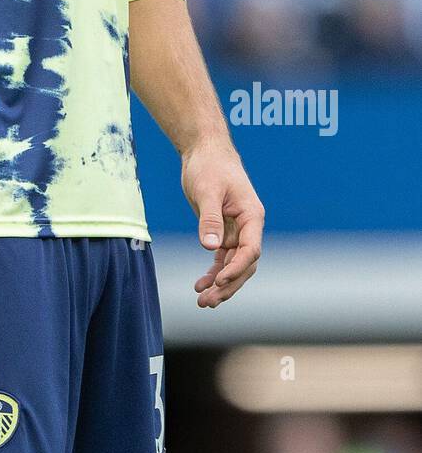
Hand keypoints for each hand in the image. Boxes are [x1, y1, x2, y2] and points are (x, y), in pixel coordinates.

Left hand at [180, 140, 263, 307]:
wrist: (204, 151)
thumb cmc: (209, 166)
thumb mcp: (207, 190)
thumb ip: (210, 219)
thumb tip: (210, 247)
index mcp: (252, 216)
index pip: (251, 250)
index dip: (236, 268)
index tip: (218, 280)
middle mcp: (248, 227)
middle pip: (244, 264)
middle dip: (228, 285)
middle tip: (208, 301)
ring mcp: (236, 231)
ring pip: (233, 265)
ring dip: (220, 284)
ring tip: (203, 301)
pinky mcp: (223, 231)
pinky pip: (222, 258)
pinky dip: (213, 272)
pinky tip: (200, 285)